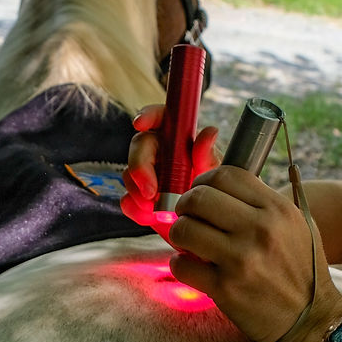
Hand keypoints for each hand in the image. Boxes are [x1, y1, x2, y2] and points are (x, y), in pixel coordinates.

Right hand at [121, 102, 218, 225]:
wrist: (206, 225)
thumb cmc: (212, 193)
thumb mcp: (214, 175)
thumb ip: (208, 155)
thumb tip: (209, 132)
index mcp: (177, 140)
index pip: (160, 118)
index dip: (148, 115)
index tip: (140, 124)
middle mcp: (158, 153)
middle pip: (138, 146)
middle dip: (140, 168)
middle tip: (151, 192)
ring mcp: (145, 175)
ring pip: (129, 174)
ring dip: (139, 193)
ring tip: (157, 210)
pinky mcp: (138, 198)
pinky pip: (127, 200)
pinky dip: (136, 210)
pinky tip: (151, 217)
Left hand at [168, 166, 341, 341]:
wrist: (312, 319)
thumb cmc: (302, 269)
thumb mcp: (296, 225)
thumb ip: (264, 203)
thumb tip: (221, 189)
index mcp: (276, 209)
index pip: (225, 175)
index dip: (203, 181)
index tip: (200, 193)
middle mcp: (259, 229)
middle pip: (199, 198)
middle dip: (185, 206)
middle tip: (187, 217)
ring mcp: (241, 259)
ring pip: (184, 229)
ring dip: (179, 234)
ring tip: (187, 243)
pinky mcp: (225, 288)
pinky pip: (182, 266)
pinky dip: (179, 265)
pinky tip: (190, 267)